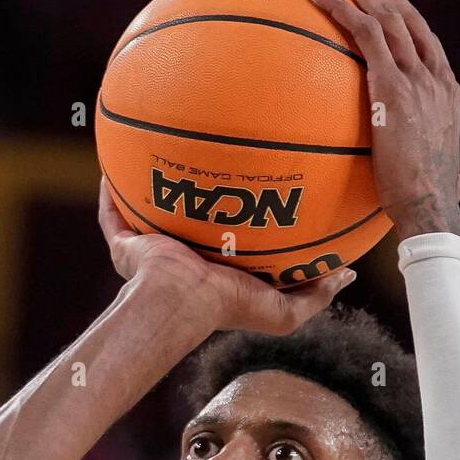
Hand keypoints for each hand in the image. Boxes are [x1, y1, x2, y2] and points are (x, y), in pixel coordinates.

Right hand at [98, 178, 355, 336]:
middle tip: (215, 159)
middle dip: (200, 192)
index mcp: (219, 269)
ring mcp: (154, 249)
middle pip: (192, 216)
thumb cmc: (228, 308)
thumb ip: (317, 295)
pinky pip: (113, 212)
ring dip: (156, 183)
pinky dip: (111, 192)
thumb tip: (347, 273)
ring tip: (163, 147)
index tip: (262, 188)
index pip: (232, 235)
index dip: (244, 213)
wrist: (179, 303)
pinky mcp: (127, 243)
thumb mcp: (284, 312)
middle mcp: (185, 257)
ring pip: (151, 210)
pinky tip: (116, 161)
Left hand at [308, 0, 459, 241]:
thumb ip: (428, 168)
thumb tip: (431, 183)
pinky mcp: (393, 86)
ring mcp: (416, 78)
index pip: (425, 41)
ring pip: (386, 15)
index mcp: (446, 92)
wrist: (431, 206)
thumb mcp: (437, 179)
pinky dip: (340, 8)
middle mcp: (435, 78)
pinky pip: (364, 34)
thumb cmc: (428, 204)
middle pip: (407, 17)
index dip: (404, 15)